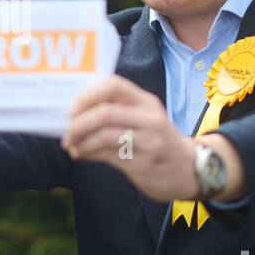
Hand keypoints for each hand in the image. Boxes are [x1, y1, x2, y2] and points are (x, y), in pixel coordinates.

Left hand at [61, 75, 200, 201]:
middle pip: (105, 113)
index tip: (71, 108)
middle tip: (67, 132)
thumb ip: (117, 109)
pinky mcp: (144, 164)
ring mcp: (149, 142)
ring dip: (81, 141)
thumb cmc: (156, 140)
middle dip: (78, 123)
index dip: (87, 95)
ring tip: (71, 145)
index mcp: (146, 102)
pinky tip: (81, 154)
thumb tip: (74, 111)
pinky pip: (108, 156)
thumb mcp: (144, 117)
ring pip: (105, 136)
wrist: (187, 170)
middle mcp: (150, 119)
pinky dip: (89, 154)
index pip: (114, 85)